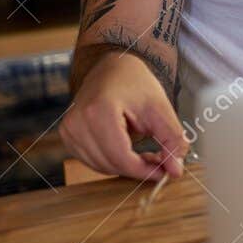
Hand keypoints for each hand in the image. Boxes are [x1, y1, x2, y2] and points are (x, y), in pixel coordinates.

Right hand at [60, 53, 187, 181]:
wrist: (112, 69)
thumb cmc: (135, 83)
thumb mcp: (161, 108)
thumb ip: (172, 140)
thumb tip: (175, 171)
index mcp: (99, 110)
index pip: (120, 156)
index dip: (143, 170)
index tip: (164, 173)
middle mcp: (77, 122)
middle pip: (110, 164)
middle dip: (138, 169)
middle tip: (161, 162)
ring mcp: (68, 130)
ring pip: (101, 166)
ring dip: (126, 167)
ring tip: (147, 154)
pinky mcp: (67, 136)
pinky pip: (92, 161)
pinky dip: (113, 162)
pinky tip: (130, 151)